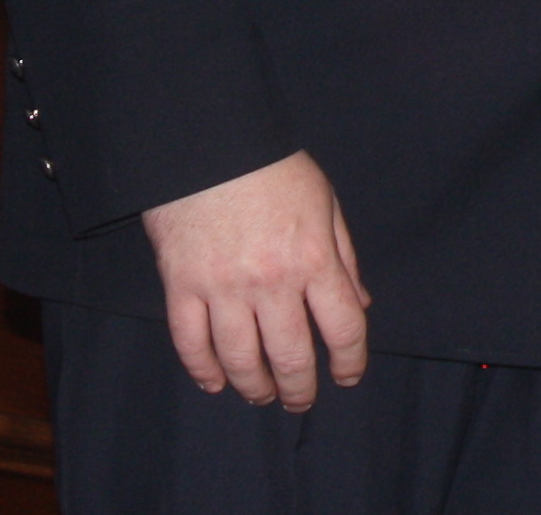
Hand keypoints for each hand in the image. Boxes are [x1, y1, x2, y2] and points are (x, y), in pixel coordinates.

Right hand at [142, 152, 368, 409]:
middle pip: (291, 355)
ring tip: (261, 394)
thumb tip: (359, 304)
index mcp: (314, 258)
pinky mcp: (181, 286)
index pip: (343, 327)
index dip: (350, 361)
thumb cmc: (273, 168)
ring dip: (254, 386)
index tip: (347, 376)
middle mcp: (271, 281)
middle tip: (299, 400)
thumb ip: (343, 257)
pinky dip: (203, 370)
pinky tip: (216, 382)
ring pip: (240, 359)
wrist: (208, 141)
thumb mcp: (324, 203)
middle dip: (299, 388)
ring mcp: (223, 287)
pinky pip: (191, 342)